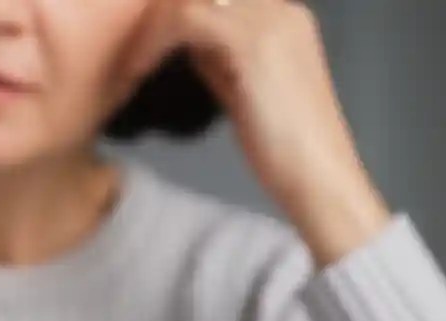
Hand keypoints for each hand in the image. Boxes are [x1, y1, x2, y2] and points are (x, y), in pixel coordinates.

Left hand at [115, 0, 392, 265]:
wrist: (319, 178)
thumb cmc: (284, 149)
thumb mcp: (244, 90)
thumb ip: (219, 61)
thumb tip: (184, 44)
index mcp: (283, 17)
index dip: (170, 13)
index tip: (137, 43)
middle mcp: (281, 8)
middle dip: (155, 14)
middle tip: (125, 46)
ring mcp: (270, 21)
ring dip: (148, 28)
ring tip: (126, 61)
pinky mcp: (252, 44)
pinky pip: (186, 21)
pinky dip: (153, 43)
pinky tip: (135, 70)